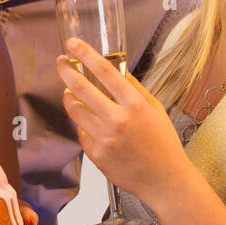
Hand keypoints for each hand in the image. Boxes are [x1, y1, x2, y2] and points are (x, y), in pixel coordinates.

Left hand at [56, 38, 191, 204]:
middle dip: (66, 70)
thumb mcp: (155, 109)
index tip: (72, 44)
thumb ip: (134, 88)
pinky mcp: (95, 154)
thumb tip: (116, 69)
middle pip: (81, 88)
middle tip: (61, 62)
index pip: (105, 71)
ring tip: (71, 92)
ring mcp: (104, 138)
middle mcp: (117, 120)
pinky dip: (82, 124)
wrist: (164, 180)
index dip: (85, 54)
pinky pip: (80, 132)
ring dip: (69, 97)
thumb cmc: (162, 143)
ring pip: (74, 110)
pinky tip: (92, 123)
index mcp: (135, 105)